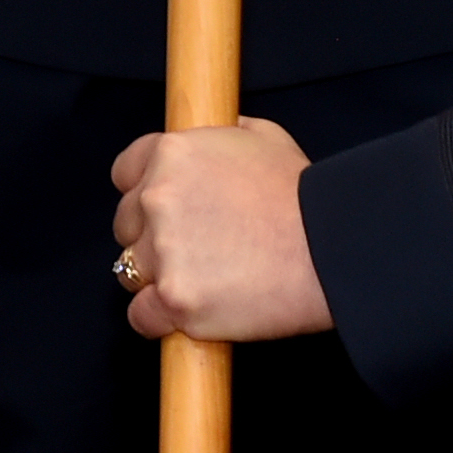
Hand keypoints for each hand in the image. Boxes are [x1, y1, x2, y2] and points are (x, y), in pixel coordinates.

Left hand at [112, 118, 332, 341]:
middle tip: (189, 251)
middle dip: (150, 238)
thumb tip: (218, 134)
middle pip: (125, 225)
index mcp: (172, 153)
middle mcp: (157, 197)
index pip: (124, 173)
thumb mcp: (263, 136)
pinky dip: (157, 320)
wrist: (328, 249)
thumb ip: (225, 133)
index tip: (158, 211)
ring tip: (194, 283)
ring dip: (154, 279)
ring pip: (129, 271)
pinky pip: (140, 316)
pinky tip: (185, 315)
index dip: (141, 193)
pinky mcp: (174, 299)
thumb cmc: (302, 194)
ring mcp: (162, 250)